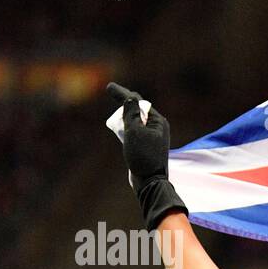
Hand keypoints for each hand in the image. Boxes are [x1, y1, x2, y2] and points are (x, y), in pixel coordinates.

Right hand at [106, 82, 187, 230]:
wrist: (150, 182)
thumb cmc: (143, 156)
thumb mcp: (134, 131)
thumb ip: (130, 113)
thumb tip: (130, 98)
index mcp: (158, 122)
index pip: (138, 102)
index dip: (123, 94)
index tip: (109, 87)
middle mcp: (157, 128)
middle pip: (138, 109)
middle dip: (125, 101)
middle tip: (112, 90)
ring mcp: (152, 138)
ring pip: (135, 120)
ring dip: (124, 114)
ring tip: (115, 105)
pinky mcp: (146, 147)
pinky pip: (134, 131)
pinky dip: (125, 126)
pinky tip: (119, 125)